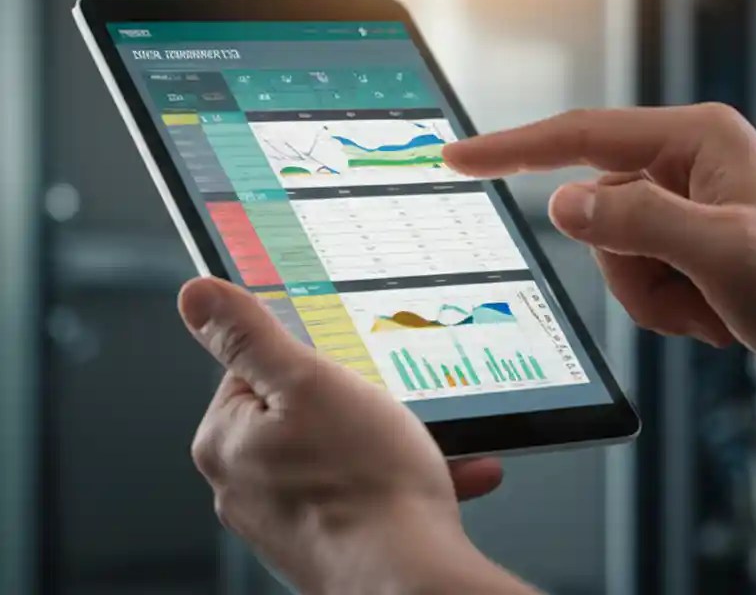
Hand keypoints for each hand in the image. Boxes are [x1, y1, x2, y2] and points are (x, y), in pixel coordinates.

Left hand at [179, 277, 534, 594]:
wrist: (410, 576)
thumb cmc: (364, 485)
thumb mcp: (309, 381)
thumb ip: (251, 337)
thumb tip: (197, 296)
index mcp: (227, 440)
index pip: (256, 369)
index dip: (311, 360)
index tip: (346, 368)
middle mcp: (245, 484)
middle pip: (303, 411)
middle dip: (360, 402)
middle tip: (393, 404)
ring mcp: (288, 518)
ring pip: (344, 453)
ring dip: (393, 441)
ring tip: (429, 443)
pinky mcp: (330, 541)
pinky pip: (368, 492)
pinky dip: (407, 477)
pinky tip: (449, 472)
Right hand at [444, 104, 755, 386]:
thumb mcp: (719, 252)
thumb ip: (636, 221)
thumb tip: (563, 203)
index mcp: (696, 139)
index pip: (582, 136)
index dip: (514, 148)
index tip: (458, 156)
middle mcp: (689, 163)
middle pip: (598, 212)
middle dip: (632, 269)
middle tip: (693, 293)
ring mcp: (691, 206)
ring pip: (616, 253)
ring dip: (655, 297)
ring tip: (713, 309)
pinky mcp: (695, 244)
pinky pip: (642, 276)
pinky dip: (670, 308)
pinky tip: (719, 315)